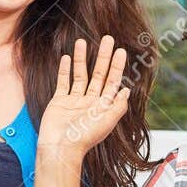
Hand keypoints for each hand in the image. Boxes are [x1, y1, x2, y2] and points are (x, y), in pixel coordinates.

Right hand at [37, 36, 132, 166]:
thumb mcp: (107, 122)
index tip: (121, 51)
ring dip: (82, 58)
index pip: (112, 81)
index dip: (117, 66)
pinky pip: (63, 82)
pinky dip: (65, 70)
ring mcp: (74, 101)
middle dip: (103, 56)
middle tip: (107, 38)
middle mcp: (90, 101)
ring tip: (82, 41)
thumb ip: (118, 106)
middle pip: (98, 74)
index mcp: (103, 106)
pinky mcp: (59, 101)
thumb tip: (127, 90)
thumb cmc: (84, 137)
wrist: (61, 147)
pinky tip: (66, 57)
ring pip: (80, 75)